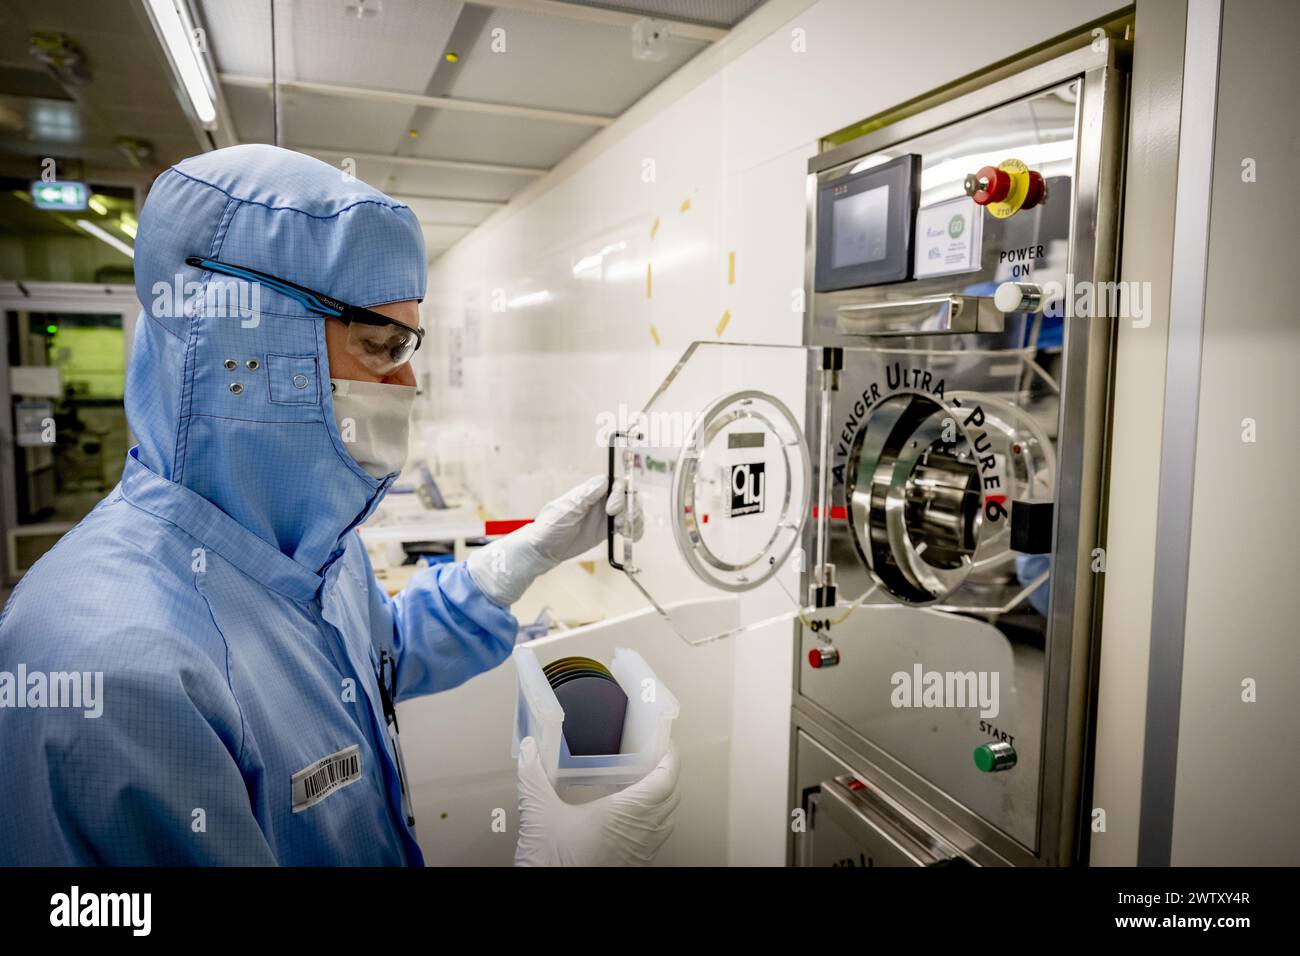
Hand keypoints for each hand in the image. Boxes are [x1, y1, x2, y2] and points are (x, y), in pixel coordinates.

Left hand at [467, 475, 642, 606]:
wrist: (544, 549)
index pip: (614, 483)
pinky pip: (628, 526)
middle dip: (629, 508)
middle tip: (617, 523)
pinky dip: (634, 530)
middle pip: (627, 496)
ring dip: (633, 519)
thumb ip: (584, 497)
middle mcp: (600, 501)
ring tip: (622, 531)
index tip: (612, 509)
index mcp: (590, 492)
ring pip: (631, 510)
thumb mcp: (564, 511)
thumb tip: (603, 481)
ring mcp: (605, 515)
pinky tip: (630, 537)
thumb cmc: (550, 526)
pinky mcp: (607, 530)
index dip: (619, 494)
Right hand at [514, 736, 679, 865]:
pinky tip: (629, 817)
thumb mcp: (539, 813)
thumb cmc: (552, 863)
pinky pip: (657, 839)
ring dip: (661, 799)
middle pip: (671, 797)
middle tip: (652, 760)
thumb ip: (533, 777)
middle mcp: (640, 832)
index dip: (670, 759)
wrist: (554, 897)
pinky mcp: (636, 865)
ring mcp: (641, 851)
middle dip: (666, 774)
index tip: (665, 745)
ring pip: (667, 819)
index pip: (665, 779)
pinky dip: (653, 821)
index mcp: (624, 813)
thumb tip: (529, 750)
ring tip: (642, 786)